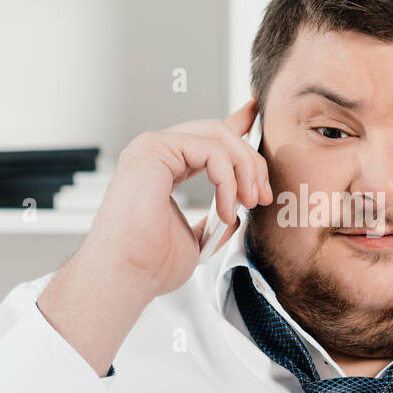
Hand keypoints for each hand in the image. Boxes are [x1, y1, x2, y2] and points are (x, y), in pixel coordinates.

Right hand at [86, 95, 273, 298]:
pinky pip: (211, 151)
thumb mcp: (199, 238)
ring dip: (245, 169)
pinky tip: (225, 210)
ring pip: (218, 135)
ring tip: (249, 203)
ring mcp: (153, 147)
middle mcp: (158, 152)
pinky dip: (228, 181)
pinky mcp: (153, 149)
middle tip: (263, 196)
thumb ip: (217, 216)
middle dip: (251, 161)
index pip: (207, 136)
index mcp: (166, 168)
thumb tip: (239, 210)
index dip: (237, 123)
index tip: (258, 117)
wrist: (128, 275)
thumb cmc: (151, 263)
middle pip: (219, 132)